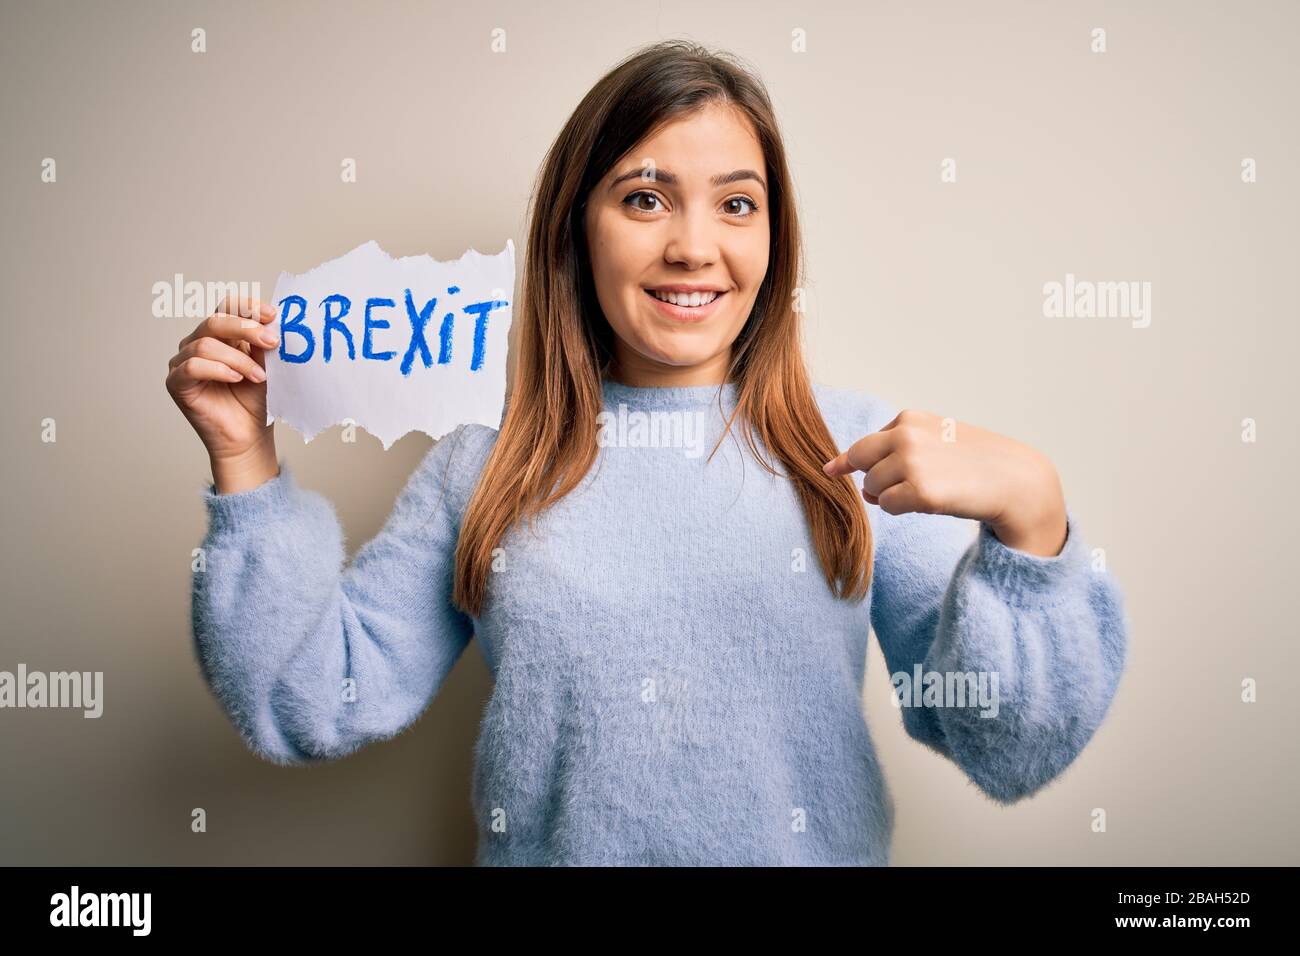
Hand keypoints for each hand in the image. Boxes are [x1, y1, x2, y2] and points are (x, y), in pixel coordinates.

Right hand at [165, 293, 281, 491]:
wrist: (248, 437)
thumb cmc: (256, 401)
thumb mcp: (265, 365)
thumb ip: (262, 343)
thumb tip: (271, 321)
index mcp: (220, 335)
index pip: (226, 307)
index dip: (247, 306)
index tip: (273, 315)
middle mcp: (197, 343)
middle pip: (215, 321)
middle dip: (246, 329)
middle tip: (272, 343)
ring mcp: (183, 362)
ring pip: (205, 344)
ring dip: (238, 359)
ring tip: (259, 377)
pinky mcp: (176, 383)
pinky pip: (192, 366)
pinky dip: (218, 369)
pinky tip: (237, 379)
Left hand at [823, 408, 1067, 556]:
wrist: (1015, 480)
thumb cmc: (973, 462)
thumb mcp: (934, 440)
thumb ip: (892, 450)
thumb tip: (844, 476)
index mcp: (909, 418)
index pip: (865, 443)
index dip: (854, 461)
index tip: (832, 470)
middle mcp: (905, 436)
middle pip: (861, 462)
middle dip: (874, 478)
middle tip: (909, 484)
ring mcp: (911, 463)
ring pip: (872, 487)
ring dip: (891, 495)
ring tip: (929, 490)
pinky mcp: (919, 492)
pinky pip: (887, 506)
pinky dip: (900, 509)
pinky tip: (929, 502)